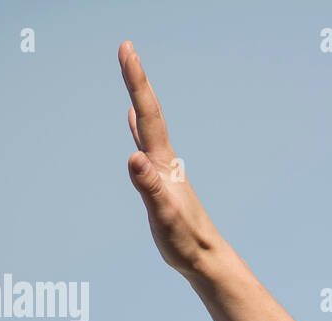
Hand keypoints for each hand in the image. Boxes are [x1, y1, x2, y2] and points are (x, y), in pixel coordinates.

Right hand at [118, 40, 222, 276]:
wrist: (205, 259)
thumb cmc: (185, 241)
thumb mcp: (163, 215)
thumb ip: (150, 187)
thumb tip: (133, 158)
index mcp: (163, 164)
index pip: (148, 114)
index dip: (136, 82)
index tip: (127, 50)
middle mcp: (165, 161)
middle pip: (148, 113)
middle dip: (136, 81)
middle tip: (125, 49)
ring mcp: (164, 170)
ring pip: (147, 126)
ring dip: (137, 99)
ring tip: (130, 77)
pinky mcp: (161, 183)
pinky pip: (145, 146)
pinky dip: (137, 129)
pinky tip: (133, 125)